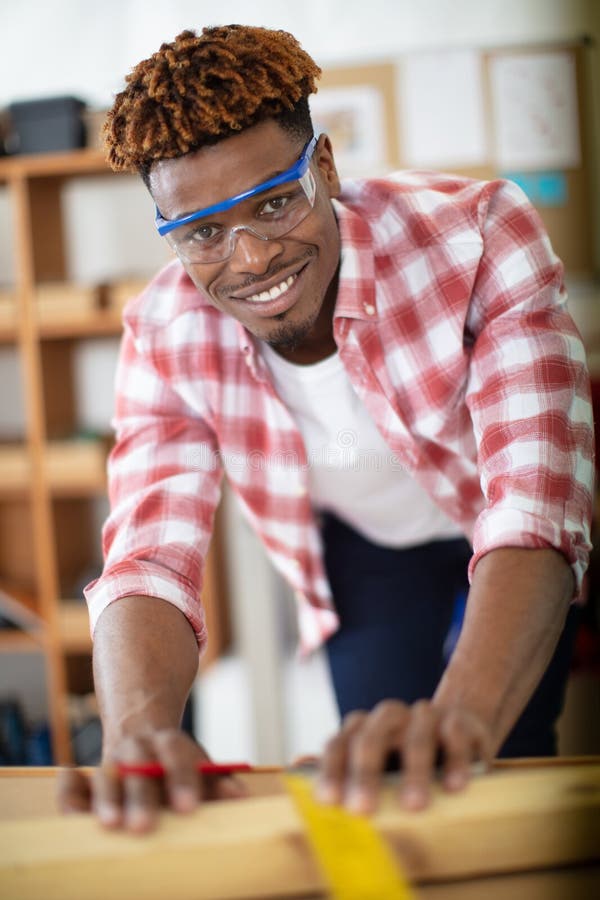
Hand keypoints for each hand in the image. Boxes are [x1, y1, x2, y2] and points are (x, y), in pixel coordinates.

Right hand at [57, 728, 246, 831]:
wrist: (141, 729)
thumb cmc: (175, 764)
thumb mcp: (199, 766)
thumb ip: (217, 783)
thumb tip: (239, 797)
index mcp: (169, 743)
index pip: (178, 755)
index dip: (183, 779)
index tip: (189, 807)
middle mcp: (138, 750)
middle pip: (139, 767)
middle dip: (141, 797)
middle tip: (144, 826)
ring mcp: (111, 764)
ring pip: (106, 776)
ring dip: (107, 800)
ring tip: (110, 825)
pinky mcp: (89, 782)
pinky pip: (73, 787)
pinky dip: (69, 795)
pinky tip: (72, 813)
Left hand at [316, 700, 491, 813]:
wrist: (458, 734)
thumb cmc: (407, 762)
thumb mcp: (377, 770)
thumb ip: (341, 769)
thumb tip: (295, 765)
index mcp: (363, 729)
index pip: (340, 743)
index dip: (332, 770)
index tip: (328, 802)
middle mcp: (390, 718)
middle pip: (371, 736)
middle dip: (365, 773)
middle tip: (362, 810)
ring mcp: (426, 717)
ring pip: (416, 734)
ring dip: (414, 771)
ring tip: (414, 806)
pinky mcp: (461, 723)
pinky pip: (455, 732)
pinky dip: (455, 758)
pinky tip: (453, 786)